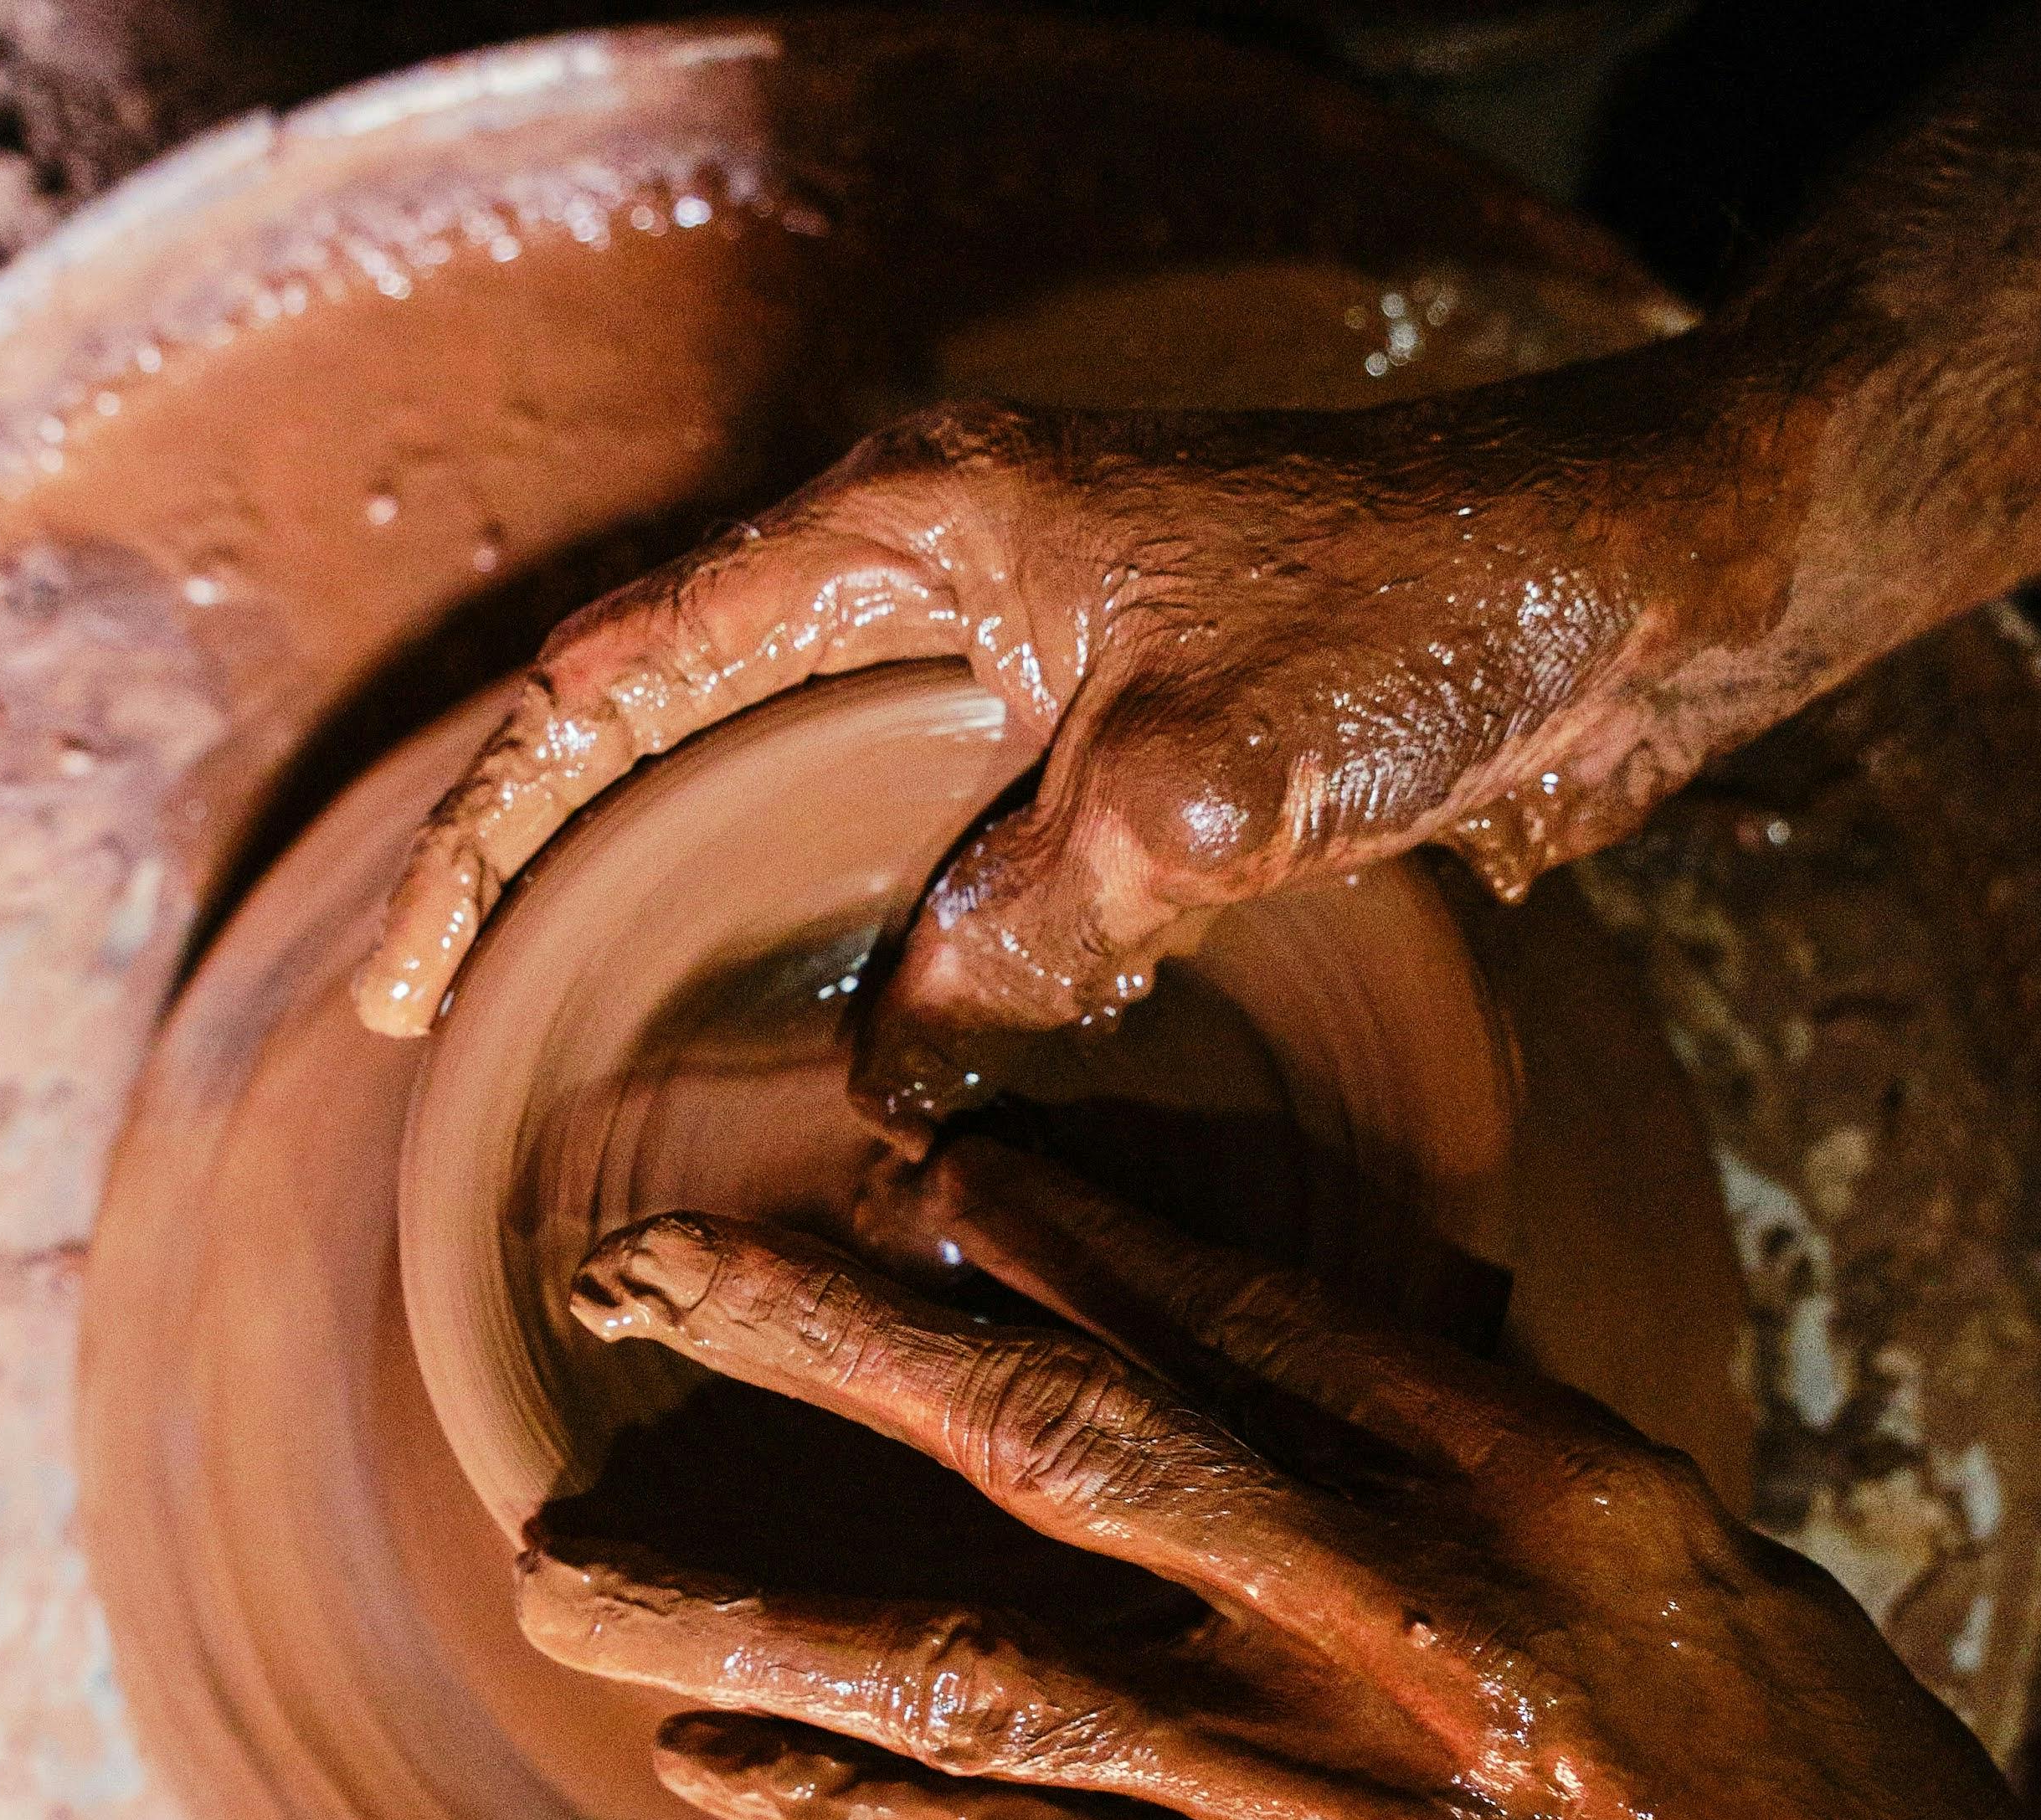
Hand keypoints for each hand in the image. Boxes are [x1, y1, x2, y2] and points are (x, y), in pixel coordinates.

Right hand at [353, 364, 1818, 1123]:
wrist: (1630, 589)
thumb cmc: (1421, 629)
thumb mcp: (1188, 802)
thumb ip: (1011, 934)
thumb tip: (897, 1065)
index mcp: (915, 524)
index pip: (622, 678)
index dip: (496, 837)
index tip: (410, 990)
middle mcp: (941, 570)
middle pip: (673, 729)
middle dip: (554, 879)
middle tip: (454, 1041)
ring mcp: (1024, 651)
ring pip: (806, 806)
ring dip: (711, 929)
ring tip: (608, 1073)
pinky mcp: (1111, 732)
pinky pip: (945, 851)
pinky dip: (878, 951)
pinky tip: (855, 1059)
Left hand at [512, 1137, 2040, 1819]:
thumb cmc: (1824, 1788)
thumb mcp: (1694, 1552)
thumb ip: (1474, 1437)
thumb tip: (1259, 1318)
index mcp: (1540, 1484)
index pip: (1252, 1310)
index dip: (1055, 1227)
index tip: (904, 1163)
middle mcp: (1414, 1622)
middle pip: (1065, 1443)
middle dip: (828, 1345)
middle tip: (638, 1270)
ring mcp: (1329, 1802)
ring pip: (979, 1677)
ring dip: (750, 1619)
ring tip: (560, 1577)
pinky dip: (856, 1816)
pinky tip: (716, 1771)